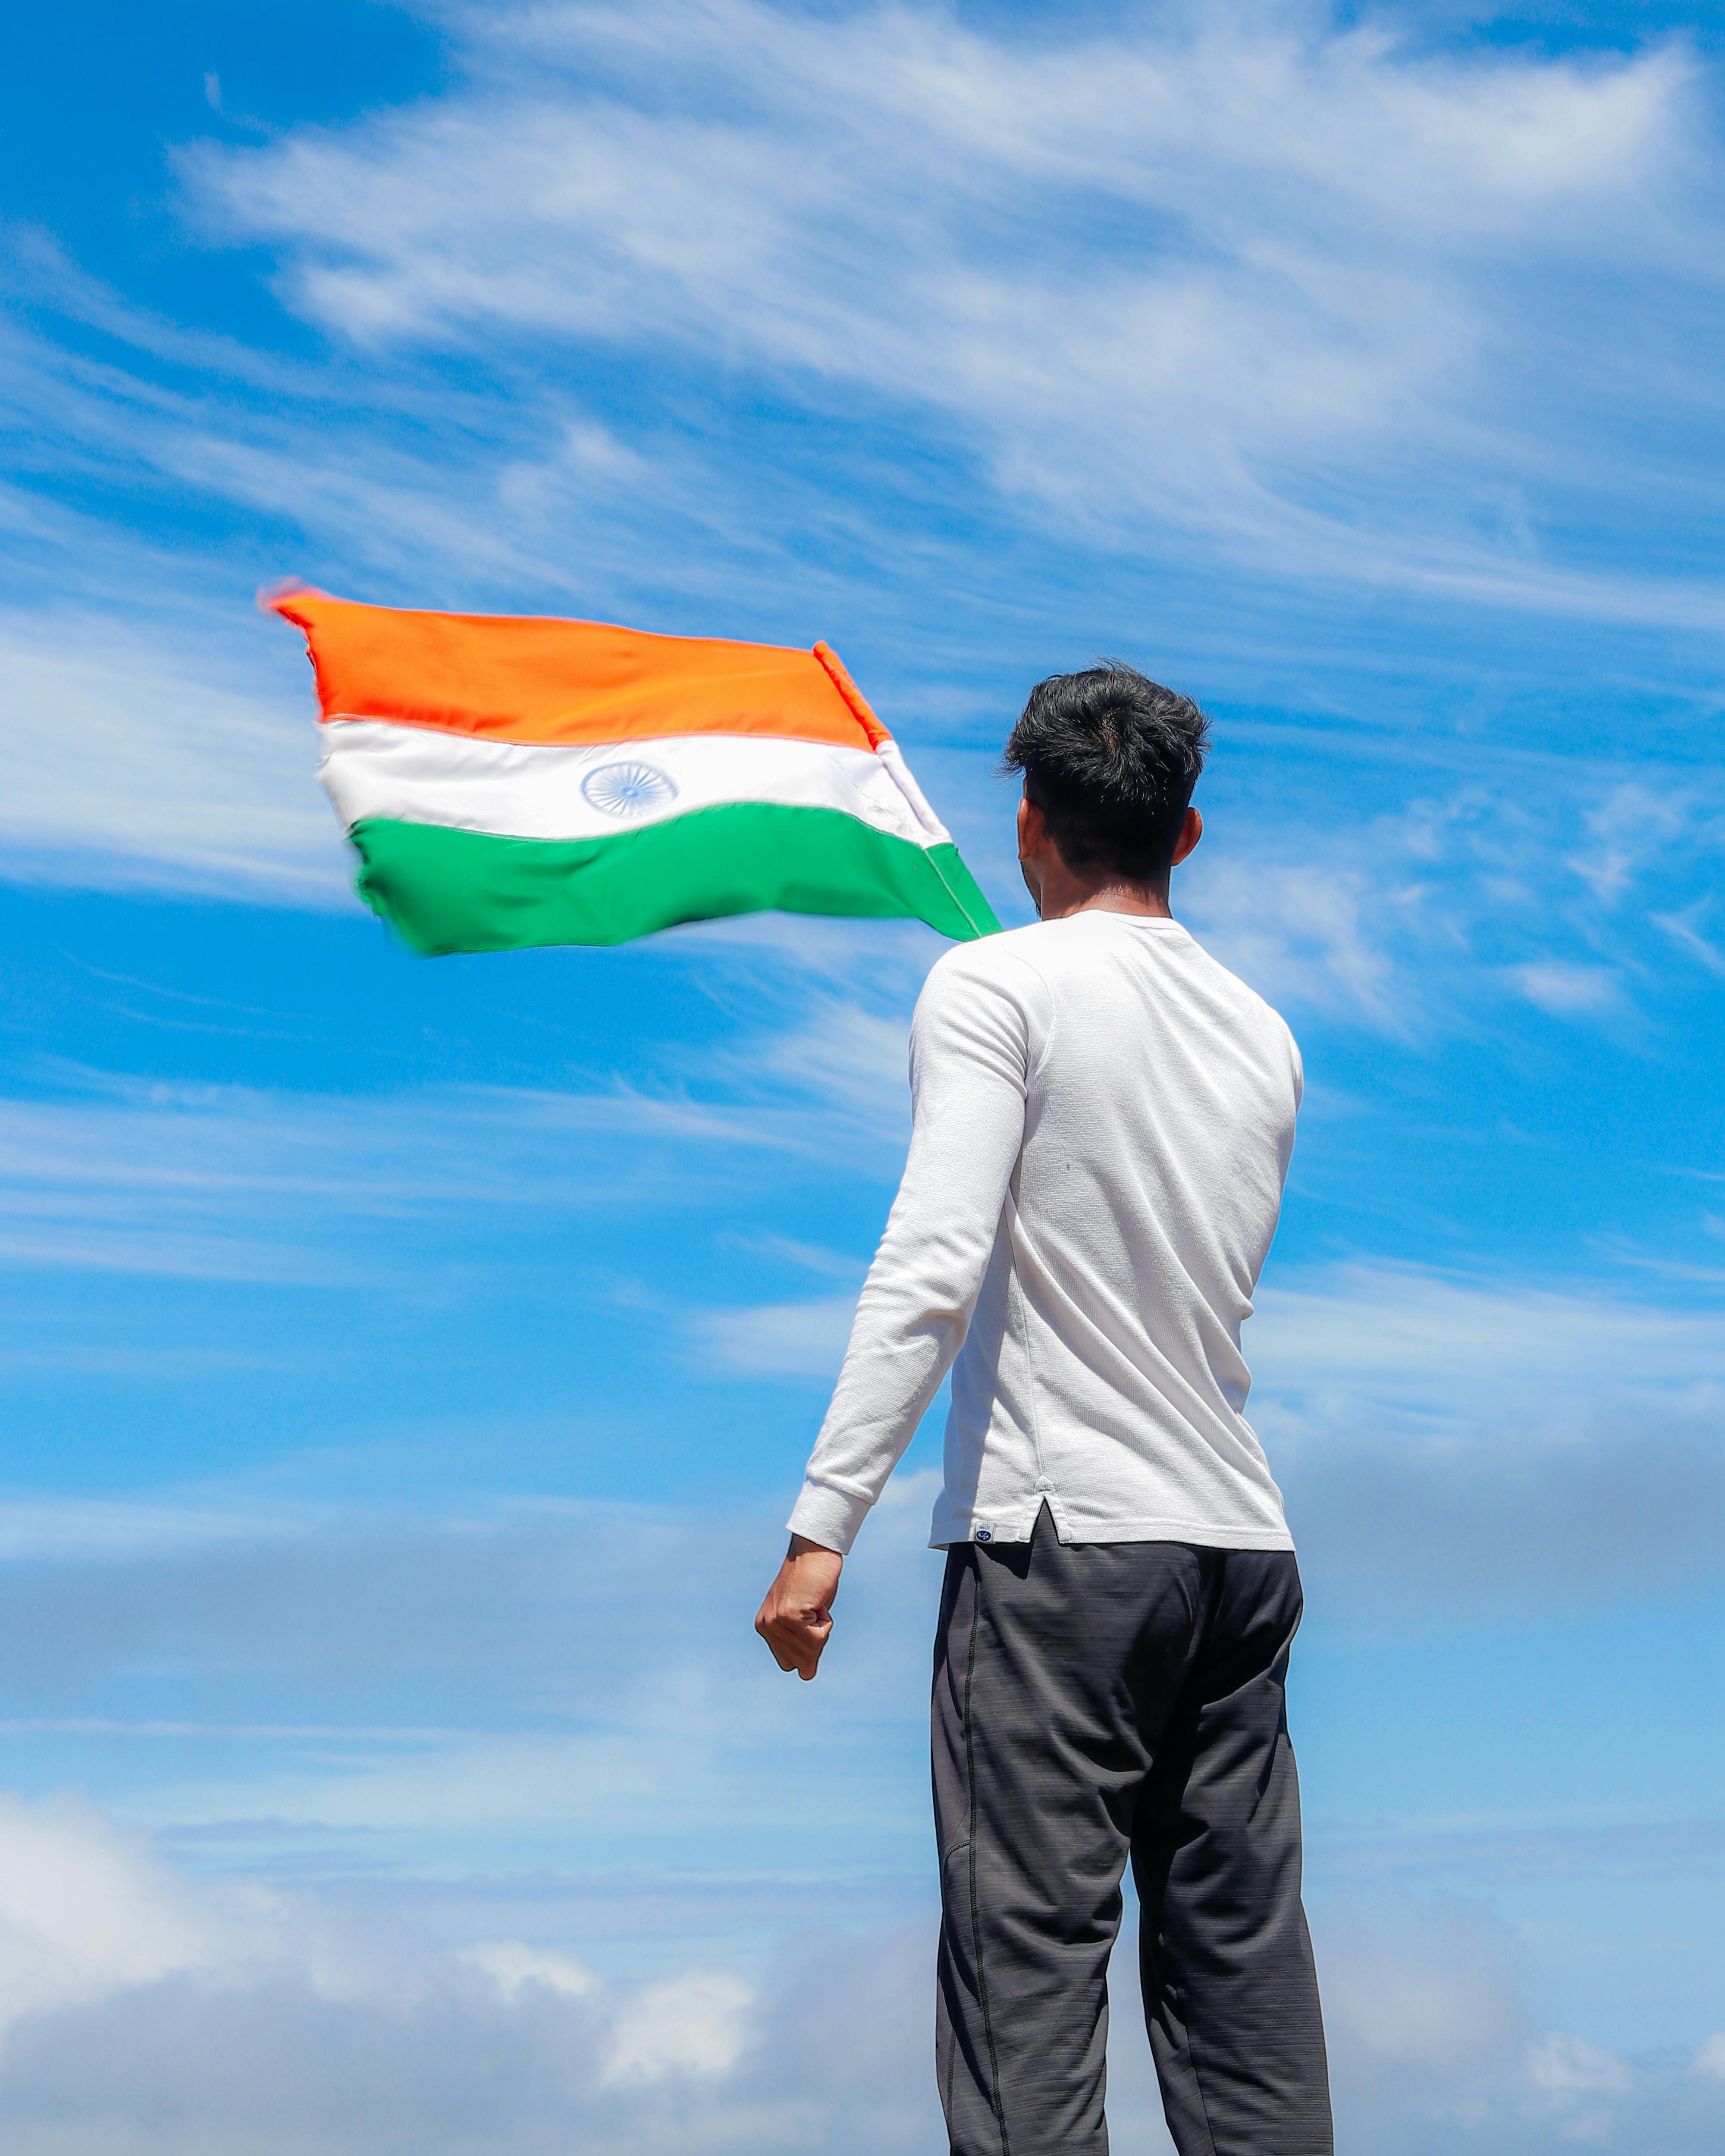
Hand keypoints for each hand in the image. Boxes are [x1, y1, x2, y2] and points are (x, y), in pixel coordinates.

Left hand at [755, 1535, 842, 1680]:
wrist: (814, 1550)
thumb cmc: (813, 1583)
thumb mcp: (808, 1619)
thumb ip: (804, 1646)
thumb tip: (806, 1676)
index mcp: (765, 1628)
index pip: (789, 1663)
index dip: (807, 1648)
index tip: (808, 1618)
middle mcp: (766, 1626)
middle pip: (801, 1660)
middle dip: (816, 1638)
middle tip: (813, 1608)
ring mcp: (777, 1621)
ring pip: (811, 1649)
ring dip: (822, 1627)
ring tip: (814, 1603)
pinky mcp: (791, 1614)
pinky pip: (818, 1637)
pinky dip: (826, 1621)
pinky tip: (817, 1601)